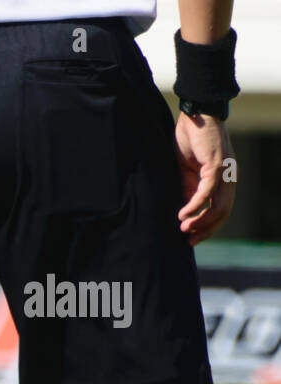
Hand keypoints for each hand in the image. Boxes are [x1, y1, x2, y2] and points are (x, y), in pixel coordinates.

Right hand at [174, 111, 234, 245]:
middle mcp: (228, 178)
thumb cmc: (190, 139)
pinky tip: (182, 214)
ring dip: (201, 221)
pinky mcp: (216, 165)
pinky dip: (195, 206)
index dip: (206, 227)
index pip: (219, 210)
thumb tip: (186, 209)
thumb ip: (188, 189)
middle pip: (222, 213)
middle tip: (188, 241)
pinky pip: (207, 192)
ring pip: (219, 206)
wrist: (196, 114)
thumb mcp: (186, 171)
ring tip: (183, 230)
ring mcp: (225, 172)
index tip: (191, 239)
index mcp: (222, 180)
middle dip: (205, 230)